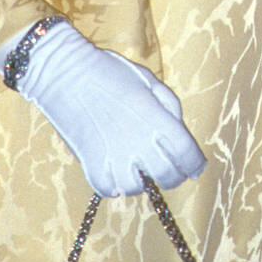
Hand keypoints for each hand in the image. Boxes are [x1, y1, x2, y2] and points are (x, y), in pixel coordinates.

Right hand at [9, 21, 206, 195]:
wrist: (65, 73)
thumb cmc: (110, 72)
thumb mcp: (149, 80)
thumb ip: (170, 106)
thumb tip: (181, 133)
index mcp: (155, 118)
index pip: (186, 153)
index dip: (195, 164)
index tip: (195, 167)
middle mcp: (137, 141)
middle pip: (167, 174)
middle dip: (175, 175)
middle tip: (171, 170)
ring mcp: (113, 155)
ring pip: (139, 187)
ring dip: (145, 181)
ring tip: (141, 169)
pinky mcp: (90, 164)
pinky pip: (111, 189)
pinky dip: (118, 185)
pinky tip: (119, 172)